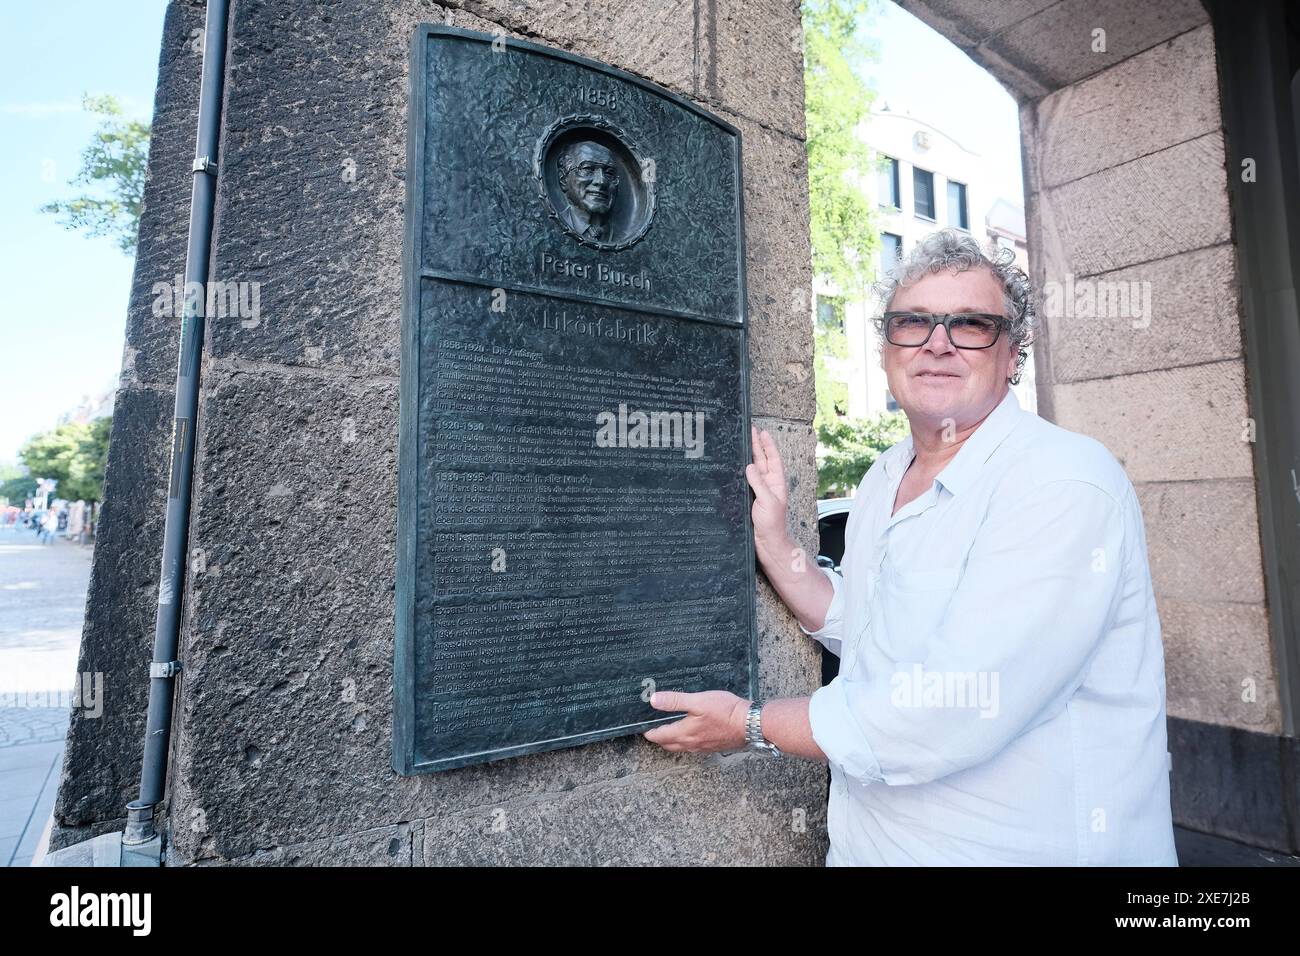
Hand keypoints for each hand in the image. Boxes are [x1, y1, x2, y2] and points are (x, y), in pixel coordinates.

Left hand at [642, 690, 748, 752]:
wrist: (751, 724)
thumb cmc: (726, 711)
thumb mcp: (698, 701)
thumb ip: (675, 701)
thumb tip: (654, 700)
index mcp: (685, 733)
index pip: (660, 736)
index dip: (650, 733)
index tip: (643, 730)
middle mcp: (692, 744)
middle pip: (669, 745)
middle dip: (660, 739)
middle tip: (653, 732)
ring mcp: (703, 747)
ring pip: (682, 747)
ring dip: (672, 742)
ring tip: (669, 732)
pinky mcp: (713, 746)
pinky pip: (694, 747)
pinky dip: (686, 742)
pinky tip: (691, 734)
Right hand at [746, 426, 789, 551]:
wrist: (767, 543)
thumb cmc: (772, 524)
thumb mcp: (767, 501)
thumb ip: (759, 483)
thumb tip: (750, 466)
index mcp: (776, 482)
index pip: (773, 458)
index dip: (767, 445)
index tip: (762, 432)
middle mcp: (768, 484)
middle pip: (761, 460)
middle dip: (756, 445)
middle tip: (749, 431)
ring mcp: (758, 491)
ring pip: (752, 469)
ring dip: (747, 457)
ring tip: (741, 443)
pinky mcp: (749, 499)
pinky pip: (744, 482)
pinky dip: (739, 472)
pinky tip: (734, 466)